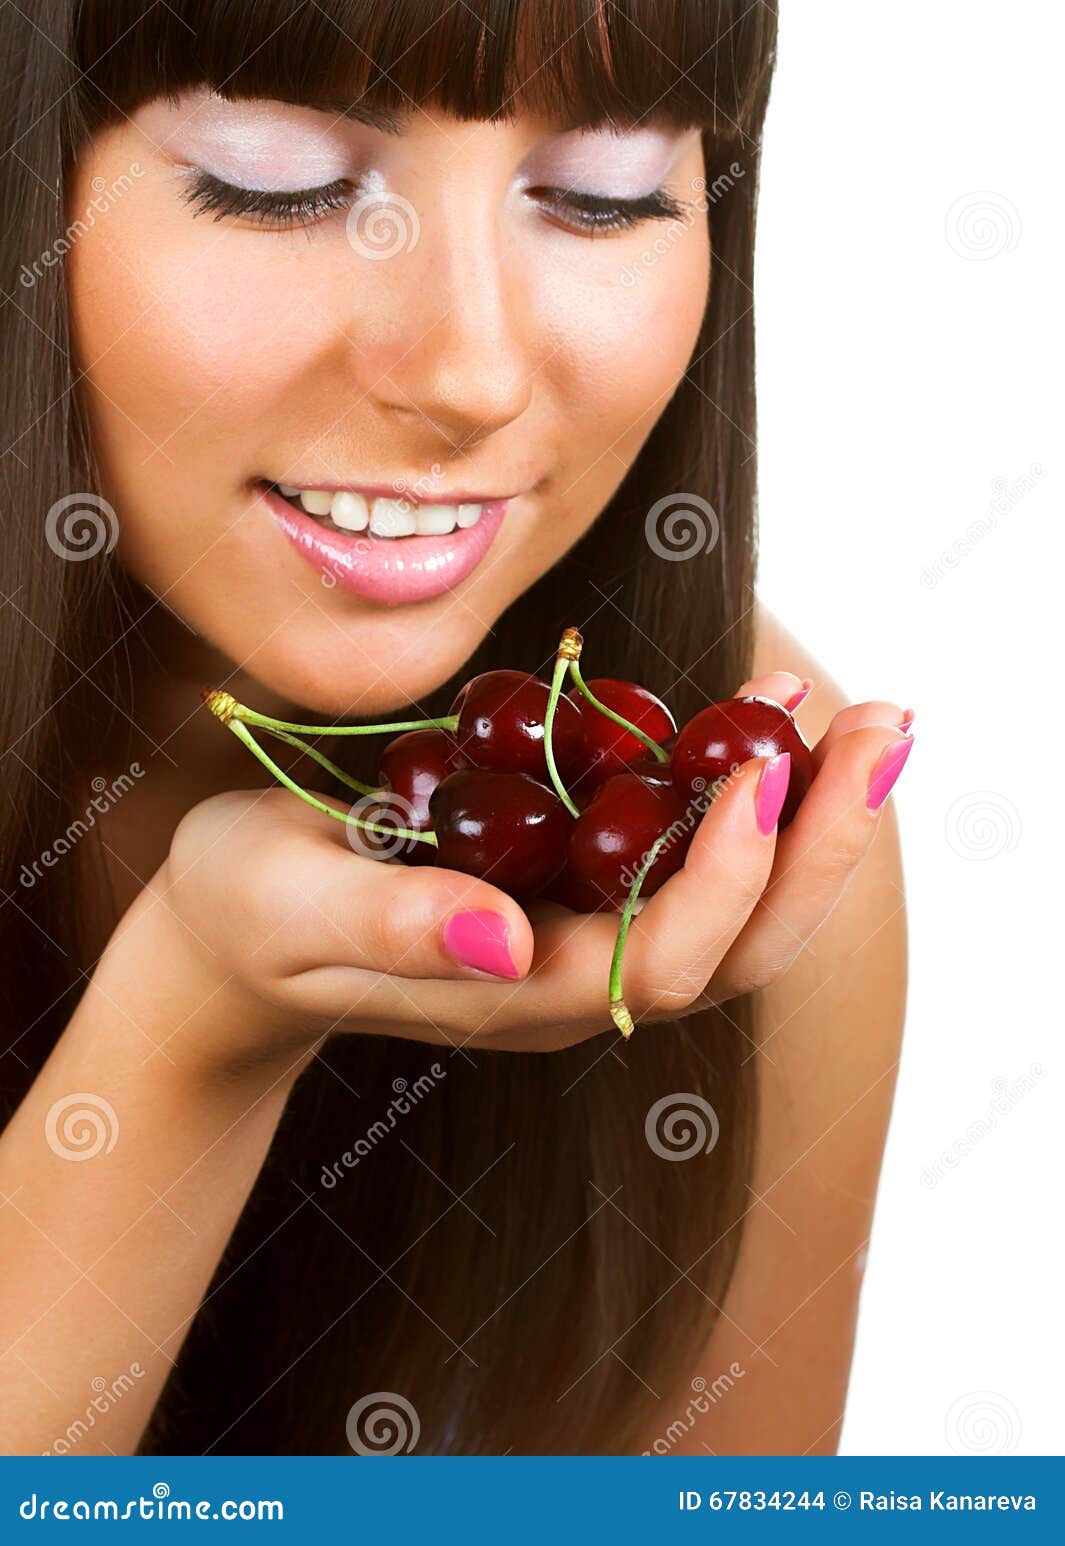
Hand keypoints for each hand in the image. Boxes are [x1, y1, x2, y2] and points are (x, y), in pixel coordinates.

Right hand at [97, 671, 909, 1069]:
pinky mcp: (574, 879)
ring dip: (810, 814)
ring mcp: (580, 928)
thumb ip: (396, 925)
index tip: (765, 777)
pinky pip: (681, 841)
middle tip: (887, 730)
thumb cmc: (248, 914)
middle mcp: (574, 973)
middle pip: (738, 940)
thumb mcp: (296, 905)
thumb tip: (507, 936)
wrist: (232, 932)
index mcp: (517, 994)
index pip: (661, 959)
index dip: (726, 877)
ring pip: (733, 898)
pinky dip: (740, 779)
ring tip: (868, 719)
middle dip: (823, 845)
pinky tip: (768, 707)